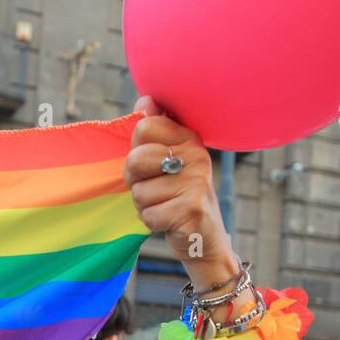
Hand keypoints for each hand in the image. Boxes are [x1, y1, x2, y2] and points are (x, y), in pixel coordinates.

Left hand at [125, 95, 232, 272]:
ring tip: (165, 206)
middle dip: (135, 181)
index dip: (136, 150)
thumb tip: (145, 99)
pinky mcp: (191, 209)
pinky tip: (169, 221)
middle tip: (155, 189)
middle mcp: (196, 155)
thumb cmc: (179, 197)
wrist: (205, 240)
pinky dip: (152, 223)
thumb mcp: (169, 160)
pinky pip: (148, 215)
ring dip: (145, 205)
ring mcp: (196, 182)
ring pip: (139, 192)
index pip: (143, 127)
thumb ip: (155, 132)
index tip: (152, 164)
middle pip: (135, 159)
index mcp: (188, 138)